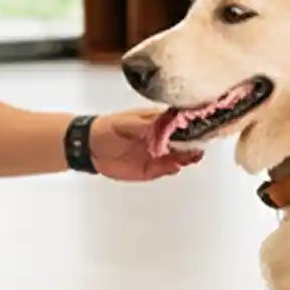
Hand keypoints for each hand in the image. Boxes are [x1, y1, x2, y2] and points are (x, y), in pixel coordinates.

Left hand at [89, 108, 204, 180]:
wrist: (88, 148)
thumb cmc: (106, 129)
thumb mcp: (127, 123)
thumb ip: (148, 126)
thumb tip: (168, 123)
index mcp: (157, 121)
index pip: (180, 120)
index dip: (192, 122)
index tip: (201, 124)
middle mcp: (162, 137)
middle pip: (185, 139)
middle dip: (194, 141)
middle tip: (200, 143)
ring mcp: (158, 153)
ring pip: (180, 155)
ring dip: (187, 156)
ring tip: (192, 155)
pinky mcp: (152, 168)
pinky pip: (167, 169)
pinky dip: (174, 168)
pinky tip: (177, 165)